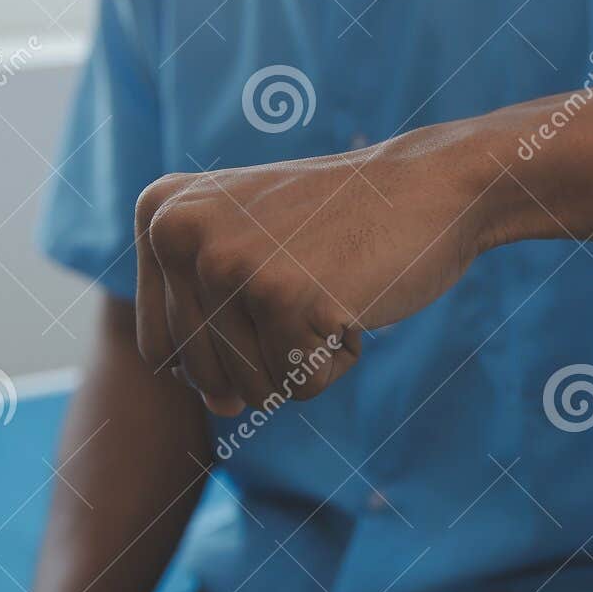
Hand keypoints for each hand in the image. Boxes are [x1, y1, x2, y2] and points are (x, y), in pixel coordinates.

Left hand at [133, 127, 490, 414]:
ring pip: (251, 389)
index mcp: (159, 216)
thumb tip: (218, 407)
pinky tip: (356, 295)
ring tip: (332, 286)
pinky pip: (303, 386)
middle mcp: (177, 234)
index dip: (229, 347)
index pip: (163, 348)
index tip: (277, 278)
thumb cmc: (348, 225)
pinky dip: (340, 356)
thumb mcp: (252, 252)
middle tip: (313, 280)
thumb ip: (212, 328)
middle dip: (271, 353)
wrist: (434, 184)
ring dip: (306, 358)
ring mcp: (227, 263)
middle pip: (204, 375)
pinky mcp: (281, 296)